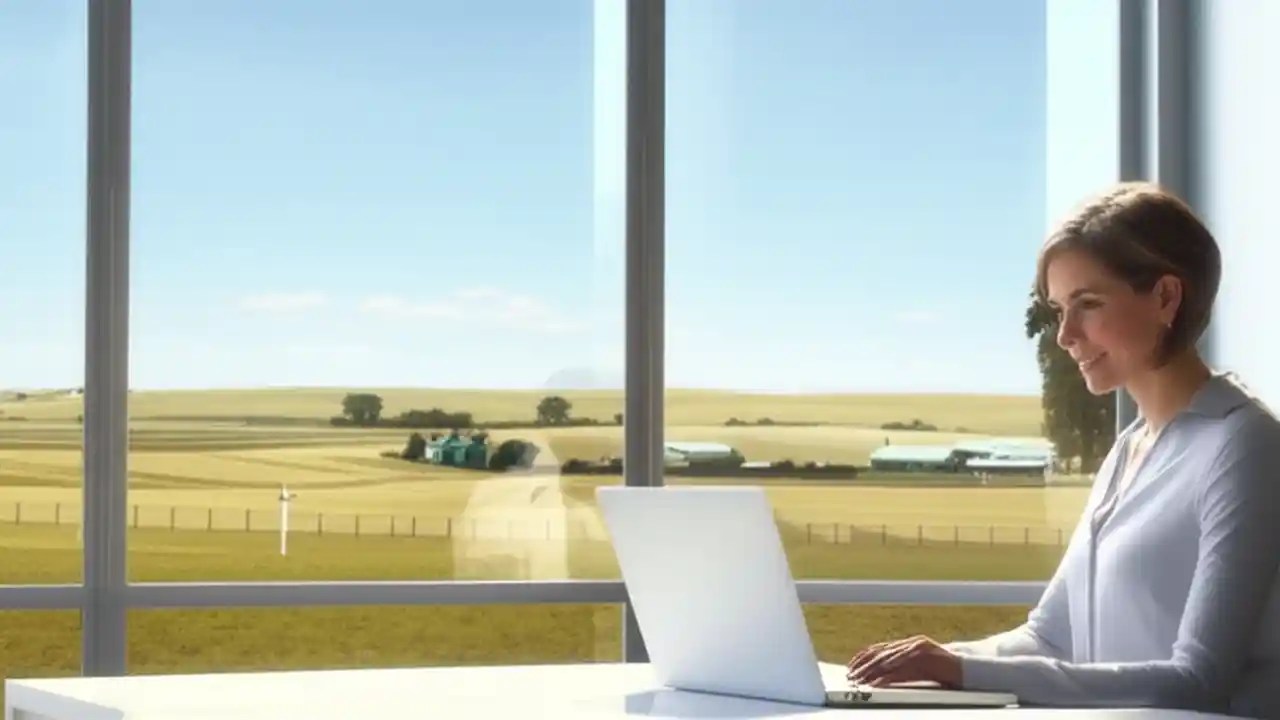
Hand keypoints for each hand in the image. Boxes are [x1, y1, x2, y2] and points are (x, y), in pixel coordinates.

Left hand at [845, 635, 961, 688]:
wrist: (965, 671)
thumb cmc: (941, 672)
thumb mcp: (918, 667)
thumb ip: (900, 666)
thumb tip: (877, 676)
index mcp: (908, 644)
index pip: (879, 648)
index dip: (863, 657)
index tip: (851, 666)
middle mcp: (911, 643)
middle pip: (881, 654)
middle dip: (863, 666)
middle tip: (851, 676)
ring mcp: (917, 649)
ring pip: (888, 661)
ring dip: (871, 672)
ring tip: (860, 681)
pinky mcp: (924, 658)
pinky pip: (901, 670)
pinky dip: (887, 678)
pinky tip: (877, 684)